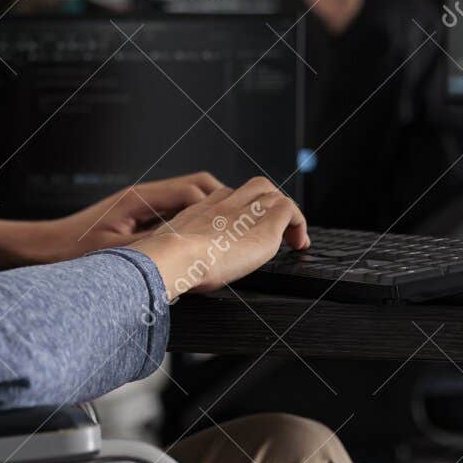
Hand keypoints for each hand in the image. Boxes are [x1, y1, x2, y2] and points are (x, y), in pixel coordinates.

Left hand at [45, 172, 227, 257]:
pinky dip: (190, 223)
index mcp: (141, 198)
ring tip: (225, 233)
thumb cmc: (71, 249)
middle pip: (196, 186)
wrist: (45, 248)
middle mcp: (144, 196)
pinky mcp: (137, 216)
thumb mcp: (118, 255)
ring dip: (208, 212)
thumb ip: (154, 251)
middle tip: (241, 224)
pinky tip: (196, 243)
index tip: (233, 227)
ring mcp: (141, 204)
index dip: (218, 208)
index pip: (193, 192)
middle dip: (222, 202)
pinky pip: (174, 212)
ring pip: (187, 198)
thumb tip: (187, 253)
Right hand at [128, 177, 308, 299]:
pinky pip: (290, 210)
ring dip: (284, 215)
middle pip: (253, 188)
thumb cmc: (165, 263)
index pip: (225, 197)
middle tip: (274, 230)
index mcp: (198, 213)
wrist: (173, 258)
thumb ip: (171, 255)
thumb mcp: (164, 255)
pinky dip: (298, 223)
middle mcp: (223, 206)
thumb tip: (169, 274)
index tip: (242, 232)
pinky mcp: (264, 226)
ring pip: (272, 195)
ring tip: (290, 239)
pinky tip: (298, 244)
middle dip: (266, 205)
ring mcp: (244, 212)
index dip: (239, 210)